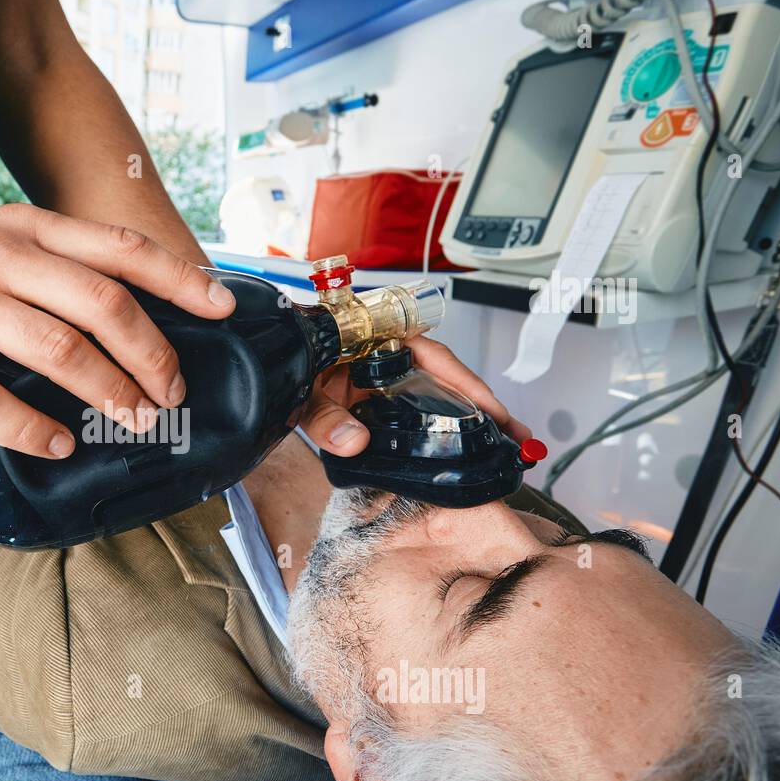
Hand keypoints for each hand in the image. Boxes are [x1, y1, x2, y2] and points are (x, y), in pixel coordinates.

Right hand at [0, 201, 235, 458]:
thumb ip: (48, 263)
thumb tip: (122, 311)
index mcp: (24, 229)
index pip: (119, 249)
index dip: (179, 279)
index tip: (224, 307)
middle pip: (103, 304)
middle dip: (152, 356)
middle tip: (172, 393)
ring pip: (58, 350)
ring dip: (107, 393)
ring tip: (133, 421)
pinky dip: (30, 428)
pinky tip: (55, 445)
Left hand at [296, 334, 530, 454]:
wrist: (264, 355)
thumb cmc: (286, 356)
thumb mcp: (303, 389)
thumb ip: (322, 417)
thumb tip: (352, 443)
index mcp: (376, 338)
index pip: (436, 359)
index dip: (470, 387)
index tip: (496, 415)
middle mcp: (386, 353)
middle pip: (445, 377)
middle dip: (481, 406)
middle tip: (515, 437)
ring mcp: (382, 374)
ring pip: (433, 391)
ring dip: (463, 415)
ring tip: (497, 443)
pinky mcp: (373, 393)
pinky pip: (412, 405)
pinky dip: (434, 422)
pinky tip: (453, 443)